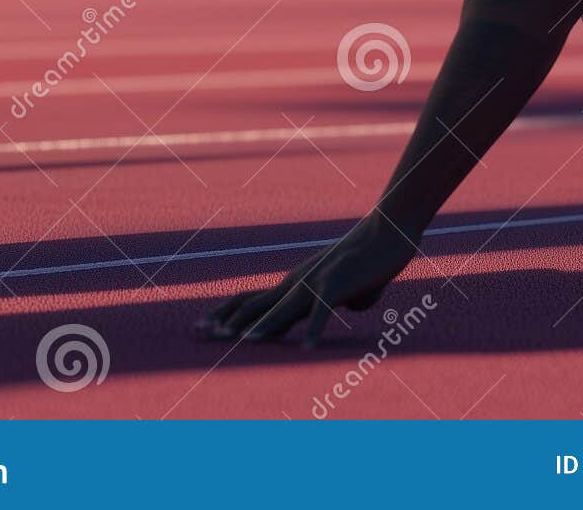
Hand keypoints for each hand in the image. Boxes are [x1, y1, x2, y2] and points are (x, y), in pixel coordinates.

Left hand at [194, 213, 419, 345]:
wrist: (386, 232)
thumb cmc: (367, 262)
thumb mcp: (344, 290)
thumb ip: (338, 301)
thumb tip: (348, 308)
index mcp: (292, 284)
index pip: (248, 300)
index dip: (223, 315)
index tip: (199, 328)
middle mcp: (295, 283)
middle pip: (254, 305)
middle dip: (225, 323)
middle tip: (196, 336)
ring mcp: (314, 283)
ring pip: (283, 309)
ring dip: (264, 328)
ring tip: (244, 345)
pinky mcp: (338, 284)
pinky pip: (323, 311)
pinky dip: (315, 331)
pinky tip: (307, 350)